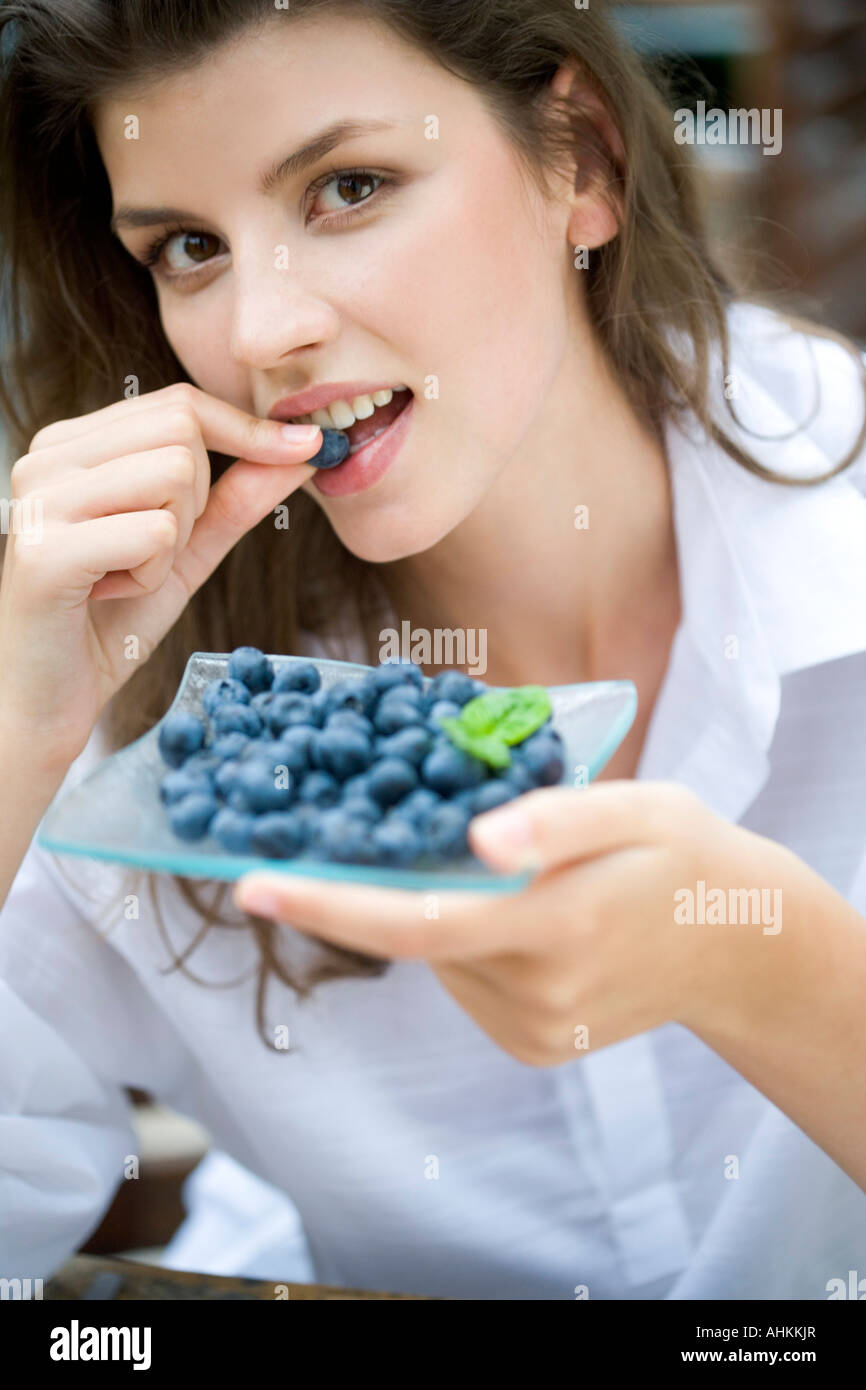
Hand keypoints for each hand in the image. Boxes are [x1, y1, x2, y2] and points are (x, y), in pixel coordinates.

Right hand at [0, 383, 320, 763]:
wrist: (47, 699)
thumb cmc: (109, 623)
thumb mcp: (186, 552)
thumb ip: (236, 499)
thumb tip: (305, 449)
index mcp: (72, 446)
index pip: (179, 404)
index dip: (248, 428)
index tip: (311, 445)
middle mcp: (47, 458)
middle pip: (182, 432)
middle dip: (199, 500)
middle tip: (154, 552)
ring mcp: (42, 499)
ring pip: (174, 476)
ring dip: (173, 543)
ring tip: (125, 575)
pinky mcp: (47, 549)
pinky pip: (154, 534)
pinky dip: (152, 575)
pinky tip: (109, 595)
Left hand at [232, 781, 801, 1065]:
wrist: (740, 945)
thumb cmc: (682, 853)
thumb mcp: (638, 809)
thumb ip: (556, 820)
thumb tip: (476, 836)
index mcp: (560, 928)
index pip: (419, 921)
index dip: (329, 901)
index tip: (248, 881)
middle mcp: (541, 995)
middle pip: (419, 935)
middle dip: (378, 883)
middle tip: (365, 827)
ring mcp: (538, 1032)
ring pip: (440, 954)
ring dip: (440, 905)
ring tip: (506, 865)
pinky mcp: (536, 1047)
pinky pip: (466, 979)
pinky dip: (466, 937)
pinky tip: (522, 911)